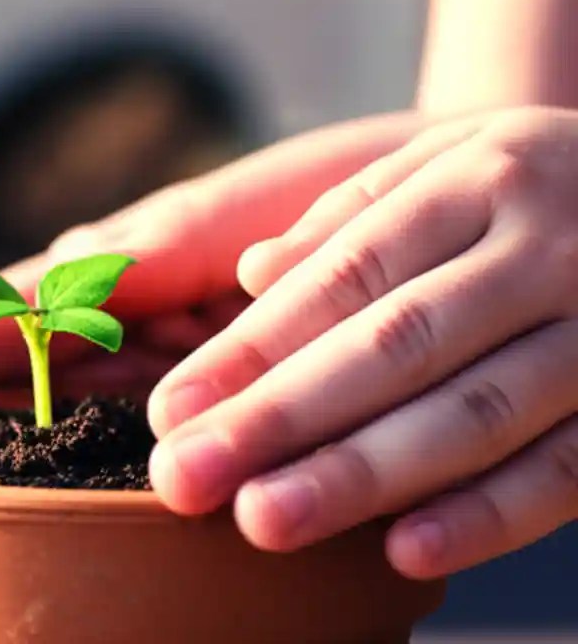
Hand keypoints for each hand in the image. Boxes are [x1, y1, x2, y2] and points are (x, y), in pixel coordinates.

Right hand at [0, 110, 429, 602]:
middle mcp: (120, 378)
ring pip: (38, 480)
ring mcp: (163, 431)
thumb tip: (31, 279)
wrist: (443, 245)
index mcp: (106, 304)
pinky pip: (128, 514)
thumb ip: (129, 253)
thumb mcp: (218, 219)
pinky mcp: (219, 472)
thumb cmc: (331, 212)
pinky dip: (57, 547)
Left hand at [149, 107, 577, 579]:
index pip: (348, 273)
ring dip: (364, 475)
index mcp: (482, 177)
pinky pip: (569, 469)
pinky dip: (490, 514)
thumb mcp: (451, 162)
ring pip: (477, 411)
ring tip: (265, 519)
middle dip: (282, 419)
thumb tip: (253, 273)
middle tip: (186, 477)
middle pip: (396, 344)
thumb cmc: (536, 186)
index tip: (173, 410)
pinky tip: (403, 550)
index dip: (253, 348)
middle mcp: (548, 247)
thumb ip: (353, 215)